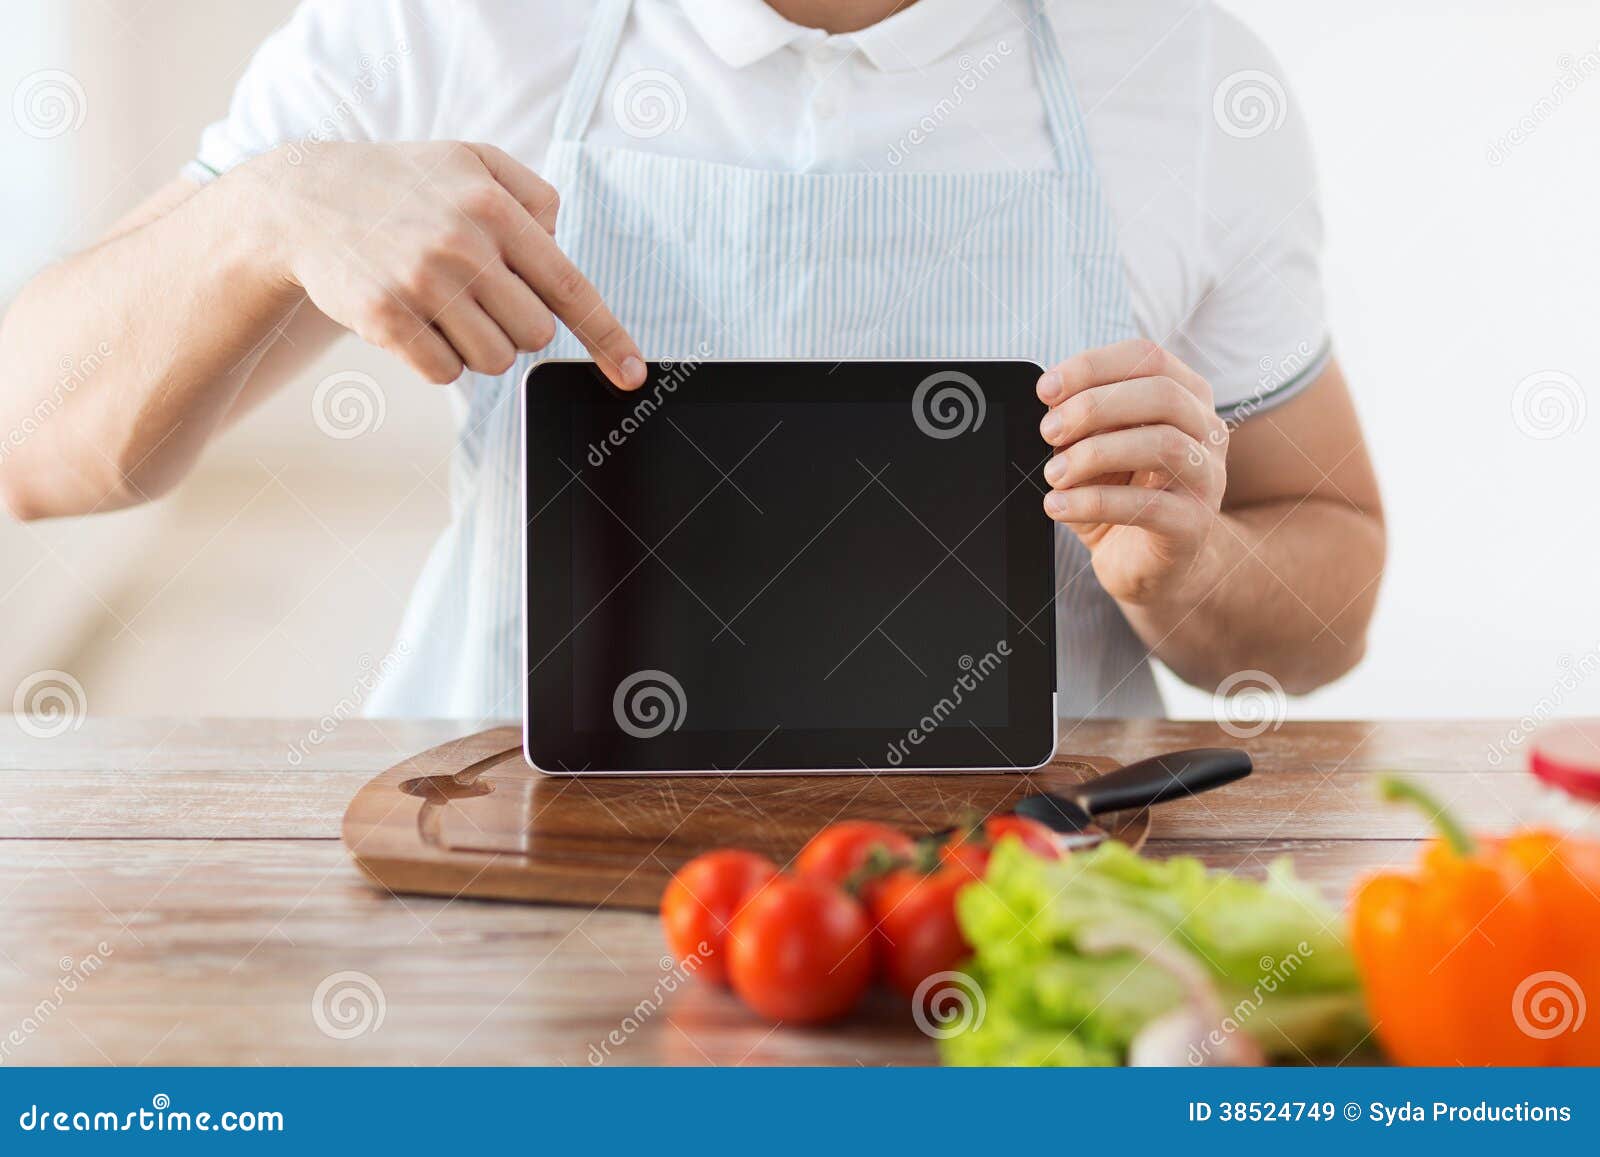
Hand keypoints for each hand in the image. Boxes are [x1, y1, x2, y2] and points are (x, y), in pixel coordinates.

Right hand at [246, 140, 644, 388]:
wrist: (303, 199)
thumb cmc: (402, 184)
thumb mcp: (471, 160)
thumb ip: (531, 196)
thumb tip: (562, 247)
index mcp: (495, 207)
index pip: (570, 287)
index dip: (608, 337)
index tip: (634, 374)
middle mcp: (464, 245)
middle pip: (534, 335)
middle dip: (515, 326)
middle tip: (476, 295)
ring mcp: (423, 284)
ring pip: (494, 361)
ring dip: (476, 345)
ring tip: (442, 304)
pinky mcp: (387, 319)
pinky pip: (446, 374)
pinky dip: (437, 359)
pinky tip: (413, 320)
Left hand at [1037, 339, 1228, 605]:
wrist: (1150, 564)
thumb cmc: (1122, 495)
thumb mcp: (1097, 448)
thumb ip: (1084, 422)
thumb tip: (1053, 403)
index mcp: (1186, 397)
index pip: (1147, 357)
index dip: (1093, 366)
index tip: (1046, 389)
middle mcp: (1206, 431)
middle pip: (1160, 393)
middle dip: (1094, 406)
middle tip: (1048, 431)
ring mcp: (1207, 478)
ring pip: (1162, 445)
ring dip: (1094, 454)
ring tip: (1053, 474)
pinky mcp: (1193, 525)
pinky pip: (1147, 507)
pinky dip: (1093, 502)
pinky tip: (1058, 506)